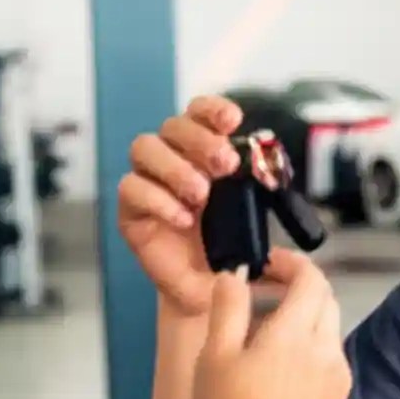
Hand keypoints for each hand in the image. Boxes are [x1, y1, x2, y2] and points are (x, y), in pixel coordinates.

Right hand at [118, 95, 243, 316]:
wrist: (206, 289)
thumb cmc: (226, 247)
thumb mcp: (249, 214)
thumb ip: (256, 187)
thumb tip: (269, 164)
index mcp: (201, 152)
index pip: (198, 113)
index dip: (212, 109)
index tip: (232, 120)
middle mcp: (172, 159)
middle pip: (172, 125)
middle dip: (200, 140)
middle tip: (224, 165)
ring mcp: (148, 182)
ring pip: (145, 148)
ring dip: (176, 167)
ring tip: (201, 196)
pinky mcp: (130, 210)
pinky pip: (131, 188)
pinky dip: (158, 200)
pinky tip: (182, 219)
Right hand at [190, 249, 351, 398]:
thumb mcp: (214, 361)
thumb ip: (227, 309)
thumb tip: (234, 274)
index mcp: (295, 335)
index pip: (311, 277)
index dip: (290, 261)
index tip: (267, 261)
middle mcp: (325, 351)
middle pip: (324, 297)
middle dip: (298, 284)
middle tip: (264, 287)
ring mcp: (336, 378)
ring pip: (328, 326)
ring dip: (303, 314)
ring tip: (263, 328)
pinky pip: (328, 356)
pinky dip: (309, 344)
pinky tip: (277, 365)